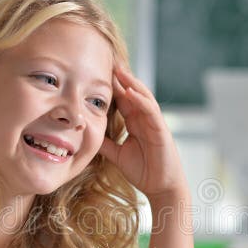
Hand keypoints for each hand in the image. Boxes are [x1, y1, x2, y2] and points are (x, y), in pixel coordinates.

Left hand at [99, 65, 186, 198]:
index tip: (95, 71)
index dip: (110, 85)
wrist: (162, 188)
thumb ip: (106, 143)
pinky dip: (141, 100)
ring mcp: (154, 122)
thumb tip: (86, 134)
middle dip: (120, 76)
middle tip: (106, 59)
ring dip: (131, 82)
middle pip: (132, 91)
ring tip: (118, 69)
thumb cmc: (144, 171)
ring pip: (143, 96)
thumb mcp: (118, 155)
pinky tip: (130, 91)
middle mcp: (144, 118)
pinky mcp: (161, 130)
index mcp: (135, 122)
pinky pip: (151, 111)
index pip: (122, 98)